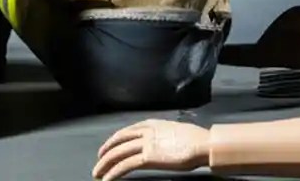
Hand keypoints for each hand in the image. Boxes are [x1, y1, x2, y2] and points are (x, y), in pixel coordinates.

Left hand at [93, 119, 208, 180]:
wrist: (202, 144)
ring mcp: (146, 144)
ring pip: (117, 154)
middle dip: (105, 153)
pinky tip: (108, 179)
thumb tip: (161, 140)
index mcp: (153, 123)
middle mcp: (146, 131)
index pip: (127, 131)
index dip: (114, 140)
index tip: (107, 148)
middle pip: (118, 141)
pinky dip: (113, 172)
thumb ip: (163, 134)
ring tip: (98, 174)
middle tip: (98, 163)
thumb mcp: (175, 130)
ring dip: (105, 165)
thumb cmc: (195, 139)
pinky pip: (124, 166)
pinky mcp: (147, 158)